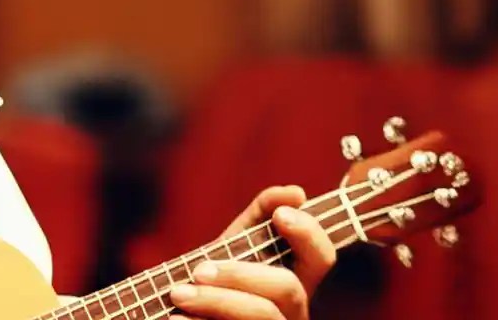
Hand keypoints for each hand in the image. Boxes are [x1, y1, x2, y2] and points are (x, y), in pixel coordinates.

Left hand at [169, 185, 335, 318]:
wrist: (185, 315)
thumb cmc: (214, 282)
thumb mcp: (234, 245)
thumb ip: (259, 214)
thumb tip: (295, 191)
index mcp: (294, 283)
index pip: (321, 258)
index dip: (310, 234)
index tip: (281, 215)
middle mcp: (293, 313)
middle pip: (289, 289)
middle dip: (241, 273)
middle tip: (198, 270)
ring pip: (264, 315)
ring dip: (217, 301)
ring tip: (178, 294)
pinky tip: (176, 319)